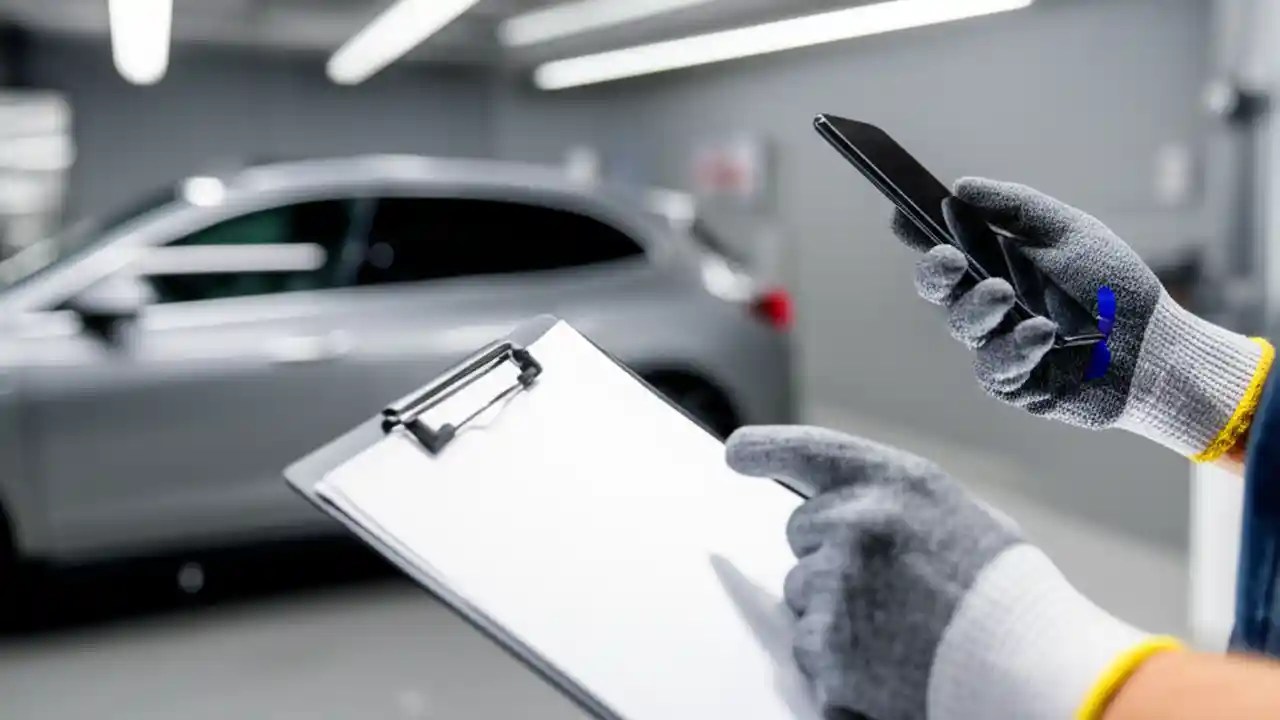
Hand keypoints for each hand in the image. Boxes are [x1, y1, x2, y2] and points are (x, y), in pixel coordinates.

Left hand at [727, 425, 1174, 719]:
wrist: (1029, 667)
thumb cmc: (999, 593)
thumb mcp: (951, 516)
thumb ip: (888, 503)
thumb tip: (826, 510)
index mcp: (895, 480)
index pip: (809, 449)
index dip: (767, 449)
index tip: (738, 452)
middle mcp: (858, 521)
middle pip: (801, 530)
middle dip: (828, 554)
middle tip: (889, 583)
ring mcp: (837, 584)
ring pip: (800, 591)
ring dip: (832, 610)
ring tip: (897, 627)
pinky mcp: (827, 645)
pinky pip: (808, 646)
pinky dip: (836, 660)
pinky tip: (886, 661)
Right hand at [894, 178, 1270, 460]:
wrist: (1155, 347)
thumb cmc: (1111, 287)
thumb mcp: (1071, 232)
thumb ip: (1016, 207)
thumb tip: (961, 186)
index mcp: (992, 264)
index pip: (942, 245)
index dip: (916, 232)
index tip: (903, 214)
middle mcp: (987, 304)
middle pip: (938, 288)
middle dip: (935, 271)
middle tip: (949, 258)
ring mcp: (996, 344)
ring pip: (964, 327)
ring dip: (979, 307)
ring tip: (1004, 293)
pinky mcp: (1015, 384)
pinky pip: (995, 369)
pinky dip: (1015, 349)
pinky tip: (1043, 333)